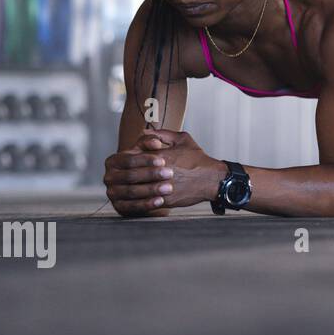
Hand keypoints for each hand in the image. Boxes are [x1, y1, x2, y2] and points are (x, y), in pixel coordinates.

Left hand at [104, 129, 222, 216]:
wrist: (213, 179)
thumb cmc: (198, 159)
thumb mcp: (183, 139)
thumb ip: (162, 134)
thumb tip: (143, 132)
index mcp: (160, 155)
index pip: (131, 157)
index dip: (126, 160)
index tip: (125, 163)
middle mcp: (159, 171)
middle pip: (130, 175)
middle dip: (124, 176)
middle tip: (120, 178)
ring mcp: (162, 187)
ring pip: (135, 190)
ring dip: (129, 190)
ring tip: (126, 189)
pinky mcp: (166, 200)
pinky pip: (145, 202)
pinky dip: (139, 201)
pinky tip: (137, 199)